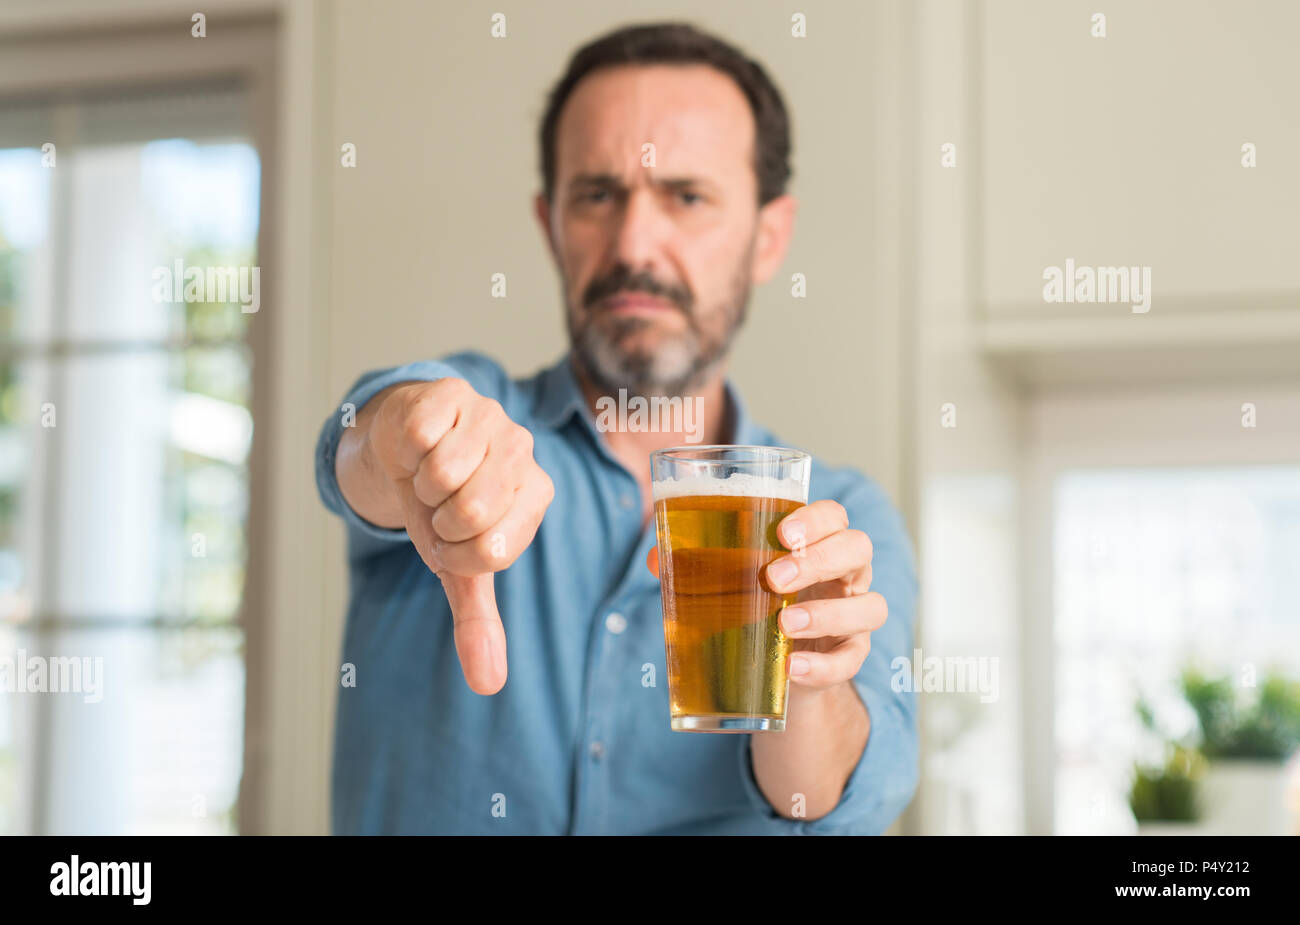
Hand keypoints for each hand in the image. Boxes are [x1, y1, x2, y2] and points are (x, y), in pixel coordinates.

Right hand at [367, 378, 553, 694]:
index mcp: (535, 496)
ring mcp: (492, 417)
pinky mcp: (454, 393)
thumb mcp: (458, 568)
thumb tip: (488, 685)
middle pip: (473, 512)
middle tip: (438, 505)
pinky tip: (416, 446)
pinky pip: (423, 436)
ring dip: (421, 486)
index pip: (494, 549)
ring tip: (429, 477)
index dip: (455, 553)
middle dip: (438, 520)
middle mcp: (523, 453)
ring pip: (446, 474)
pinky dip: (405, 451)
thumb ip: (478, 622)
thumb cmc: (439, 508)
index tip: (450, 539)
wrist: (401, 448)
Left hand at [646, 499, 884, 696]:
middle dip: (819, 560)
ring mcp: (853, 616)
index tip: (783, 532)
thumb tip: (656, 558)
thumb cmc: (755, 605)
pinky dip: (824, 666)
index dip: (817, 519)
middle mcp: (846, 574)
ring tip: (784, 624)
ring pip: (870, 606)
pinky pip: (852, 661)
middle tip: (774, 577)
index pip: (834, 516)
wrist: (775, 667)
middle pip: (858, 549)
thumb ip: (697, 566)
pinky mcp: (850, 657)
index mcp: (818, 544)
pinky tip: (793, 668)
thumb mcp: (729, 582)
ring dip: (828, 613)